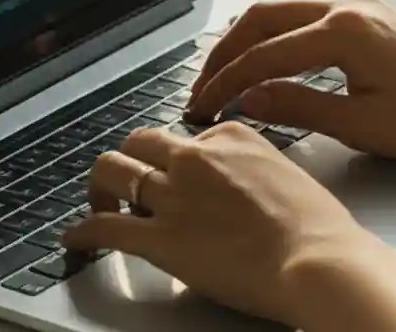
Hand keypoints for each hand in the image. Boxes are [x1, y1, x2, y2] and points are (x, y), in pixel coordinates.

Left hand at [64, 124, 376, 326]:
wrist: (317, 258)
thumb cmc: (318, 228)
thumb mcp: (289, 176)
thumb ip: (256, 173)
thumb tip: (240, 191)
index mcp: (232, 136)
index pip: (188, 138)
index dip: (179, 161)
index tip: (180, 180)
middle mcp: (196, 157)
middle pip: (141, 142)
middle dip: (132, 160)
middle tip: (129, 183)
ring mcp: (174, 195)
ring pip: (113, 171)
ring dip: (100, 188)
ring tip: (99, 204)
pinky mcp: (159, 238)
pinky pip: (103, 227)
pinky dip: (83, 231)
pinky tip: (77, 239)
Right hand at [186, 0, 395, 158]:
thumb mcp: (361, 123)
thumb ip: (298, 105)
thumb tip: (250, 98)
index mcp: (343, 31)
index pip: (263, 53)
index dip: (226, 81)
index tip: (202, 105)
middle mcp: (348, 7)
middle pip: (264, 17)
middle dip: (226, 51)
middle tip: (201, 86)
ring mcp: (361, 8)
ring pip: (285, 13)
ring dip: (250, 41)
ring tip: (225, 76)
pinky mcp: (370, 19)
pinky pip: (308, 19)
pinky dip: (279, 39)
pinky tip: (269, 65)